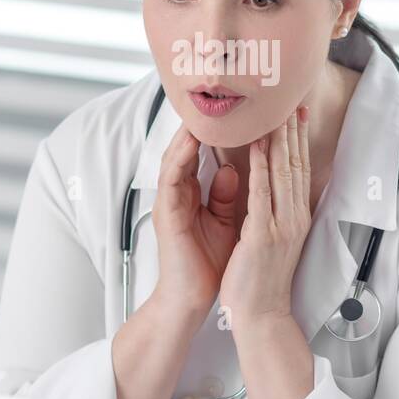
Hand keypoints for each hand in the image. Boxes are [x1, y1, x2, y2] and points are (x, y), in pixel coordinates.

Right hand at [150, 123, 238, 315]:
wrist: (192, 300)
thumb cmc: (209, 264)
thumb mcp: (225, 222)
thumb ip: (226, 195)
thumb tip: (232, 168)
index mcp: (192, 195)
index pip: (201, 154)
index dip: (214, 131)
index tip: (231, 109)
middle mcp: (178, 194)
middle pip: (185, 150)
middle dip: (198, 124)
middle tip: (212, 97)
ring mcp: (169, 203)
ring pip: (174, 158)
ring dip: (187, 133)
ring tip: (202, 108)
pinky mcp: (166, 214)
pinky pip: (171, 179)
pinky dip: (180, 158)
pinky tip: (191, 142)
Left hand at [219, 106, 310, 325]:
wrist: (260, 314)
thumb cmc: (260, 279)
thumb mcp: (274, 239)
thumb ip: (275, 212)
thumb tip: (275, 188)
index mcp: (296, 217)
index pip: (300, 170)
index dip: (299, 140)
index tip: (296, 113)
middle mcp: (295, 217)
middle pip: (296, 165)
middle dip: (293, 131)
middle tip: (291, 100)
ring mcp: (282, 225)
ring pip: (284, 173)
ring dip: (281, 139)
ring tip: (276, 112)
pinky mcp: (265, 234)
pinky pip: (264, 193)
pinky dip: (263, 167)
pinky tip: (260, 145)